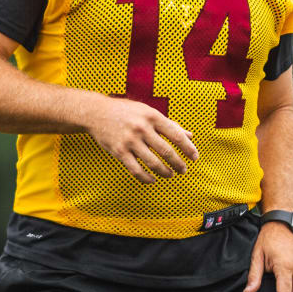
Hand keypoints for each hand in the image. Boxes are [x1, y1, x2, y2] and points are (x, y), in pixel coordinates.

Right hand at [84, 94, 199, 183]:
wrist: (97, 112)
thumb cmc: (127, 112)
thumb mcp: (149, 112)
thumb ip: (170, 124)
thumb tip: (190, 136)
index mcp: (153, 116)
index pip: (176, 135)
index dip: (188, 148)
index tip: (194, 157)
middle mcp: (142, 128)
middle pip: (166, 151)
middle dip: (178, 163)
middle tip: (184, 170)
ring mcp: (130, 140)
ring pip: (152, 163)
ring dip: (164, 172)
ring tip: (170, 174)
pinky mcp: (119, 151)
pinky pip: (136, 170)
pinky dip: (146, 178)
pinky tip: (152, 179)